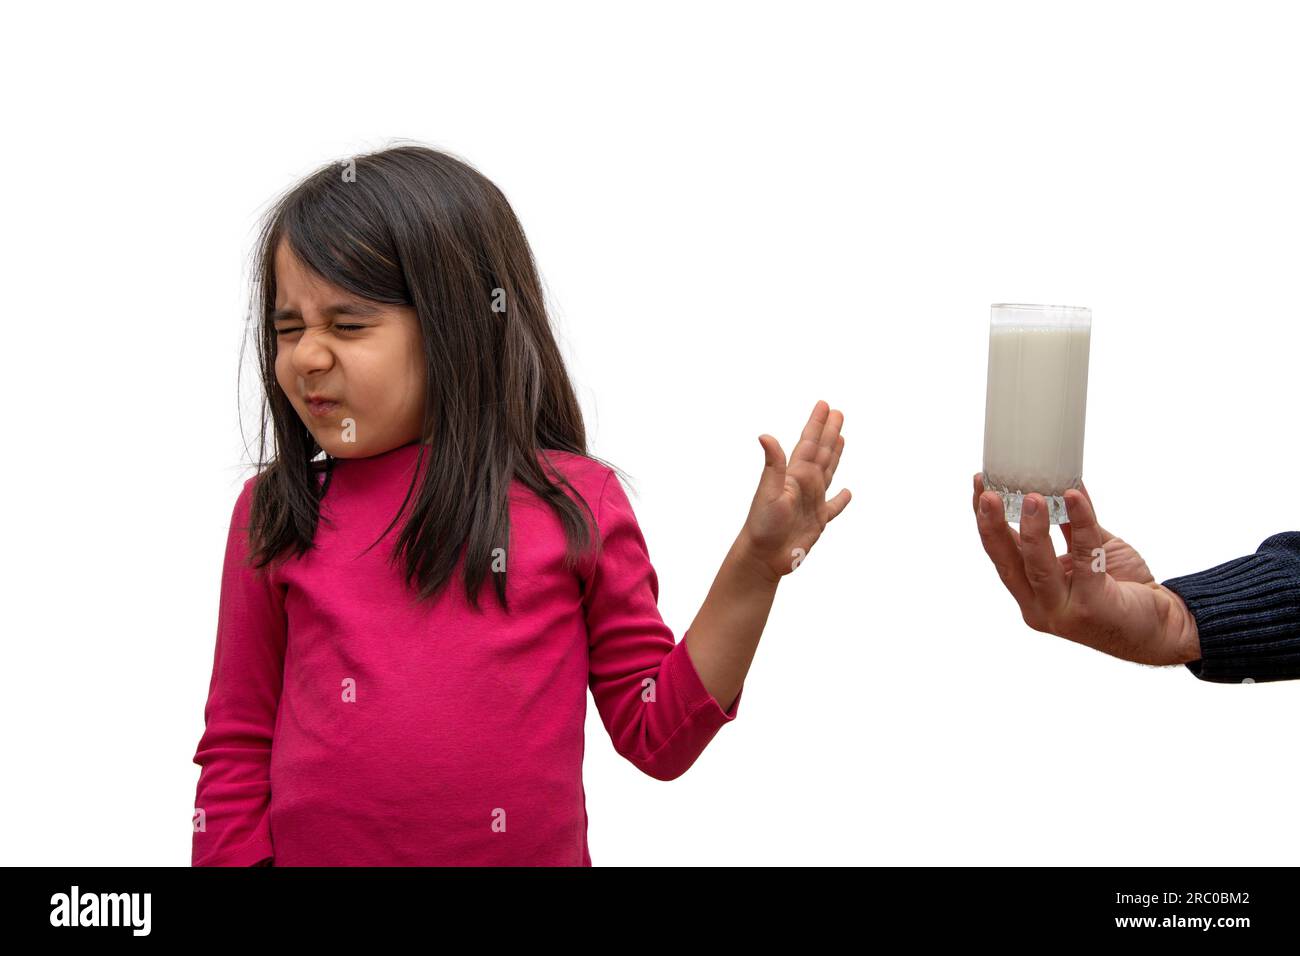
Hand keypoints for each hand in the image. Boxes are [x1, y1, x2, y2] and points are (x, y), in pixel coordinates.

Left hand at [738, 400, 850, 581]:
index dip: (816, 424)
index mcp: (794, 475)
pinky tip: (848, 492)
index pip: (809, 444)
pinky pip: (834, 508)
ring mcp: (812, 502)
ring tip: (841, 438)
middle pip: (821, 453)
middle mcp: (804, 485)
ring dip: (835, 455)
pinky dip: (842, 500)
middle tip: (837, 412)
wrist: (762, 557)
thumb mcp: (768, 492)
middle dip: (829, 432)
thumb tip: (765, 436)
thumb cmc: (762, 526)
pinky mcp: (818, 522)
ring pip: (828, 472)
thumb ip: (773, 464)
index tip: (824, 406)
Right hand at [972, 473, 1200, 666]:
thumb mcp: (1090, 554)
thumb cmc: (1124, 591)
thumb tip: (1064, 484)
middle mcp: (1038, 605)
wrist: (1164, 628)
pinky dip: (1081, 523)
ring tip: (1032, 497)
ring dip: (1032, 528)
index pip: (999, 553)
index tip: (980, 486)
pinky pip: (1084, 556)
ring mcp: (1062, 610)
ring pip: (1037, 565)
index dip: (985, 520)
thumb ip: (1074, 527)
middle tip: (989, 494)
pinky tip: (1076, 498)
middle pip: (1006, 562)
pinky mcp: (1091, 606)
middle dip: (993, 525)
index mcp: (1031, 592)